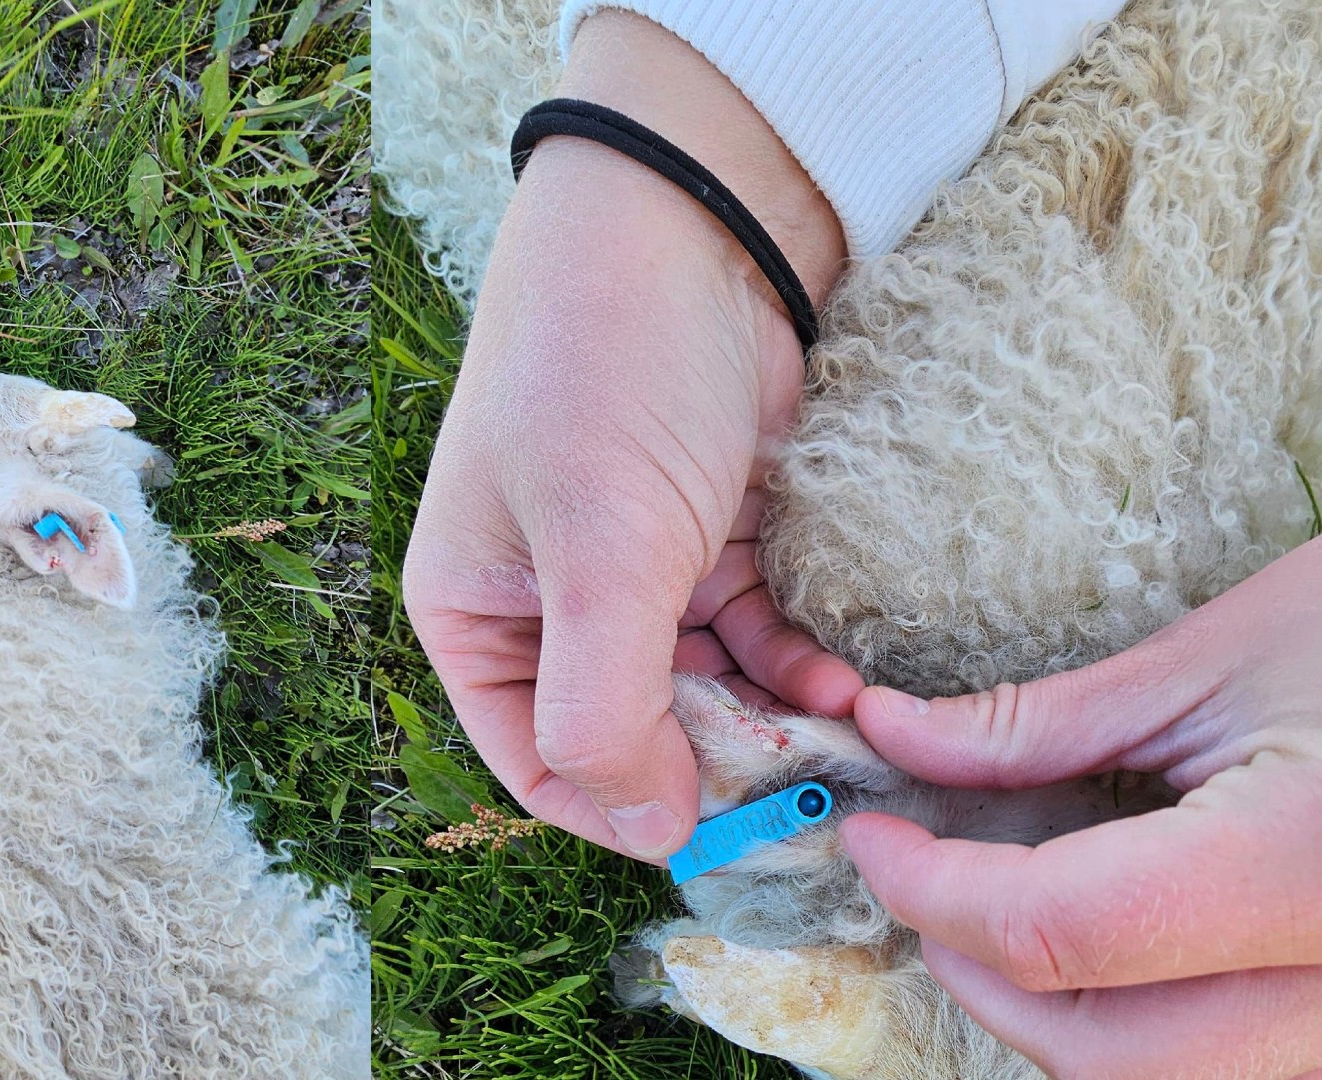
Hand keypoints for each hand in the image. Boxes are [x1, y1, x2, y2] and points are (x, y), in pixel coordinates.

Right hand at [403, 12, 856, 860]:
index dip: (623, 808)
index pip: (539, 762)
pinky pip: (752, 638)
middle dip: (716, 766)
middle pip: (631, 733)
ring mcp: (633, 573)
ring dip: (771, 722)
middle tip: (807, 791)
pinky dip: (796, 667)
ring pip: (704, 693)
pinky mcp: (709, 540)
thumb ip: (608, 705)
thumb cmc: (608, 378)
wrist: (695, 224)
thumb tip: (650, 831)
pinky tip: (845, 681)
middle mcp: (546, 604)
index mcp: (476, 613)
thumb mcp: (599, 554)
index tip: (721, 835)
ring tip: (844, 737)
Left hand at [841, 509, 1321, 1078]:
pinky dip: (1155, 1033)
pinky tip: (1126, 950)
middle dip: (981, 972)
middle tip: (928, 879)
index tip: (875, 834)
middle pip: (1108, 1057)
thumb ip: (1044, 722)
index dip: (935, 889)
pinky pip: (1252, 1079)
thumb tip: (893, 740)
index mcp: (1321, 865)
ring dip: (1061, 1018)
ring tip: (1014, 910)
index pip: (1066, 933)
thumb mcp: (1219, 655)